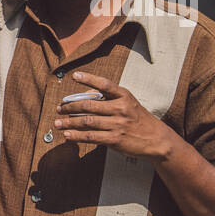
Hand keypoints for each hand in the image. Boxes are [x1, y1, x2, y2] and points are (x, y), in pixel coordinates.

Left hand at [54, 71, 175, 161]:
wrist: (157, 139)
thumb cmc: (138, 119)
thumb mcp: (128, 104)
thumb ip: (109, 99)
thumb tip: (85, 95)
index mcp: (124, 96)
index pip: (104, 84)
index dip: (89, 79)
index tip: (74, 75)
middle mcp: (120, 108)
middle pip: (89, 105)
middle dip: (70, 106)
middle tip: (59, 108)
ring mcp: (118, 124)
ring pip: (87, 121)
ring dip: (69, 122)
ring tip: (57, 122)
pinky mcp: (115, 139)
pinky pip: (91, 137)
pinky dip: (77, 135)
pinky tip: (67, 135)